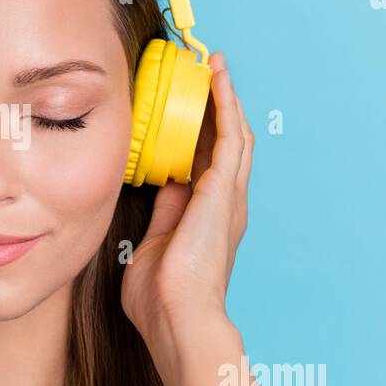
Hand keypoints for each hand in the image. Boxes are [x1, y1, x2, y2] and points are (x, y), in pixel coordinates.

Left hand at [120, 52, 252, 371]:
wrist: (179, 319)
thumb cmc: (161, 300)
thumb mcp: (153, 246)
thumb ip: (161, 216)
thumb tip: (161, 187)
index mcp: (208, 219)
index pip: (205, 164)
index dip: (200, 133)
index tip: (187, 108)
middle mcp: (224, 204)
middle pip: (226, 143)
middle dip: (218, 107)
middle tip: (207, 74)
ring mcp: (228, 197)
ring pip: (233, 134)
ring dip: (225, 98)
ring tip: (215, 66)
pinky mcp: (224, 191)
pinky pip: (229, 136)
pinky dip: (225, 104)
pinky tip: (217, 79)